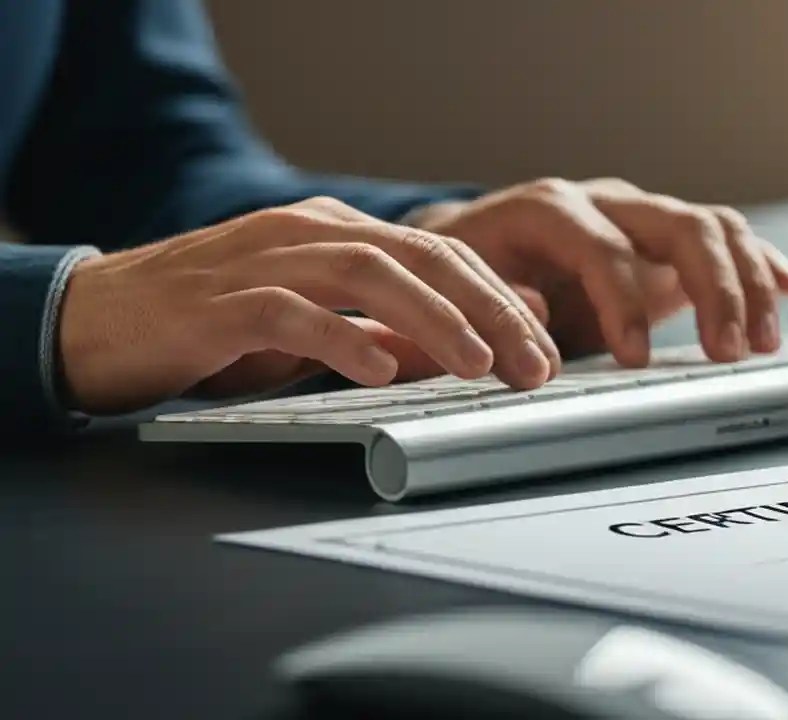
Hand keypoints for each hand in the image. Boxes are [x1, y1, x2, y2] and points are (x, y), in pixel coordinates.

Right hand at [59, 197, 559, 414]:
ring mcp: (260, 260)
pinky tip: (381, 367)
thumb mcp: (323, 327)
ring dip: (432, 317)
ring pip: (364, 271)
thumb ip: (395, 328)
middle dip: (487, 308)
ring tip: (480, 362)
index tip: (545, 347)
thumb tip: (484, 337)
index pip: (439, 253)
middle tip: (535, 361)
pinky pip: (288, 312)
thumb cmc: (217, 326)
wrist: (99, 321)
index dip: (498, 298)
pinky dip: (340, 337)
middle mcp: (306, 232)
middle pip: (417, 255)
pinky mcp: (216, 303)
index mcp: (336, 233)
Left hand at [407, 178, 787, 365]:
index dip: (623, 302)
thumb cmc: (469, 275)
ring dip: (748, 284)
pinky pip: (728, 239)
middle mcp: (606, 201)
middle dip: (712, 289)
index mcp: (550, 210)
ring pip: (714, 229)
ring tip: (762, 344)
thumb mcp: (463, 293)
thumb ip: (494, 311)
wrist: (475, 248)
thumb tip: (533, 325)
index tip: (635, 359)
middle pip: (679, 224)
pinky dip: (764, 263)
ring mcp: (642, 216)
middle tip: (727, 354)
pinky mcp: (668, 240)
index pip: (602, 247)